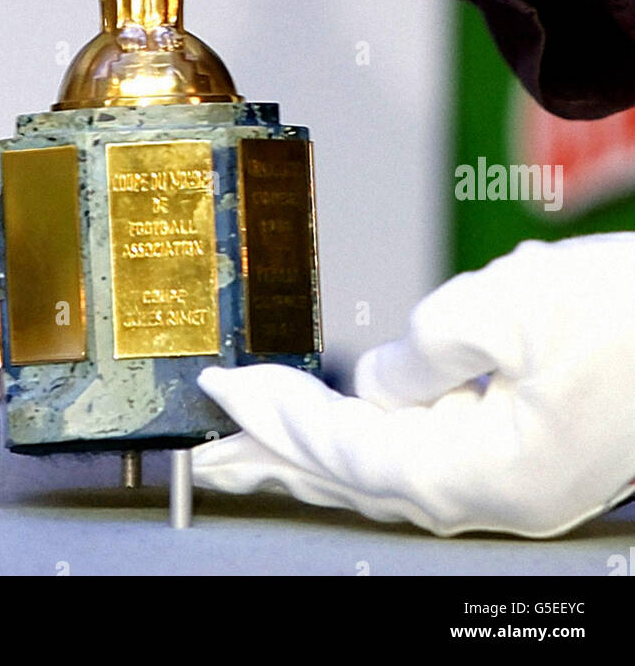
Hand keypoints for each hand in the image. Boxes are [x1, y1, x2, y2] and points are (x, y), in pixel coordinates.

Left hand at [193, 235, 634, 536]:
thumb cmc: (624, 313)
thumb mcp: (507, 308)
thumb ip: (423, 351)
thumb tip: (377, 384)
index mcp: (486, 471)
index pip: (348, 448)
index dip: (277, 417)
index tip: (221, 391)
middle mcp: (496, 495)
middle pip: (357, 482)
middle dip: (278, 461)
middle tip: (209, 457)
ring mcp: (516, 484)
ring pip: (391, 474)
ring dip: (319, 456)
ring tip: (260, 449)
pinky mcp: (528, 457)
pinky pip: (429, 457)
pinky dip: (374, 441)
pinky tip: (348, 428)